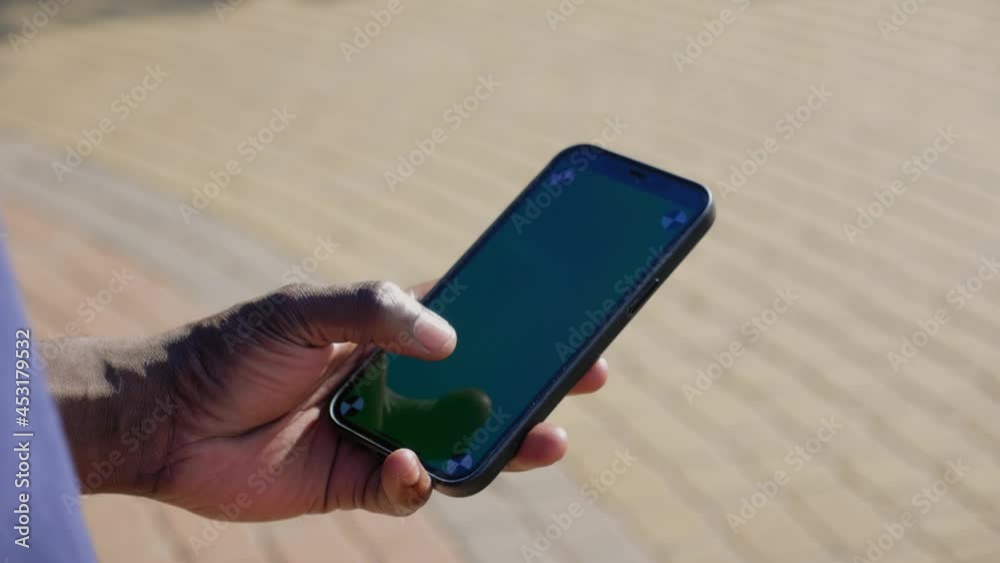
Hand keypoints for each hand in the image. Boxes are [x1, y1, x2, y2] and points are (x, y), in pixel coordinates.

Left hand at [136, 281, 608, 520]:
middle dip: (535, 384)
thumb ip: (373, 310)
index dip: (520, 319)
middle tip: (586, 382)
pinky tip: (411, 468)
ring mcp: (380, 432)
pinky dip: (419, 483)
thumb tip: (452, 341)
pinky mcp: (357, 481)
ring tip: (548, 440)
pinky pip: (409, 490)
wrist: (168, 422)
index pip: (468, 319)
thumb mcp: (301, 310)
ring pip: (461, 443)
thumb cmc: (232, 352)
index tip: (570, 318)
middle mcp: (393, 382)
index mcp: (385, 332)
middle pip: (480, 384)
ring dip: (506, 444)